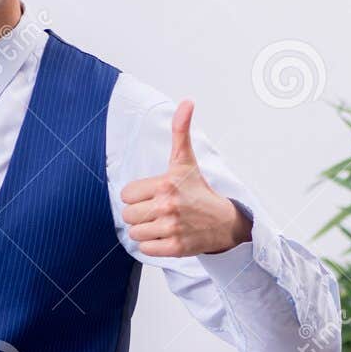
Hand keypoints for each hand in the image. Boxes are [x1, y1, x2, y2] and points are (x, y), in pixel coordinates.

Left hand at [120, 99, 251, 257]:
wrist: (224, 222)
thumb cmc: (199, 191)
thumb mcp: (186, 161)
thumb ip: (180, 131)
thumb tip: (186, 102)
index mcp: (165, 183)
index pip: (126, 194)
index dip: (137, 196)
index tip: (153, 195)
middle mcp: (168, 206)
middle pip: (128, 215)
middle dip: (139, 214)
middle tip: (157, 210)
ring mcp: (172, 228)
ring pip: (135, 233)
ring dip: (145, 231)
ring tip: (162, 223)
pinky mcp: (176, 248)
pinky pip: (146, 249)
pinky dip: (153, 245)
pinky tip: (166, 236)